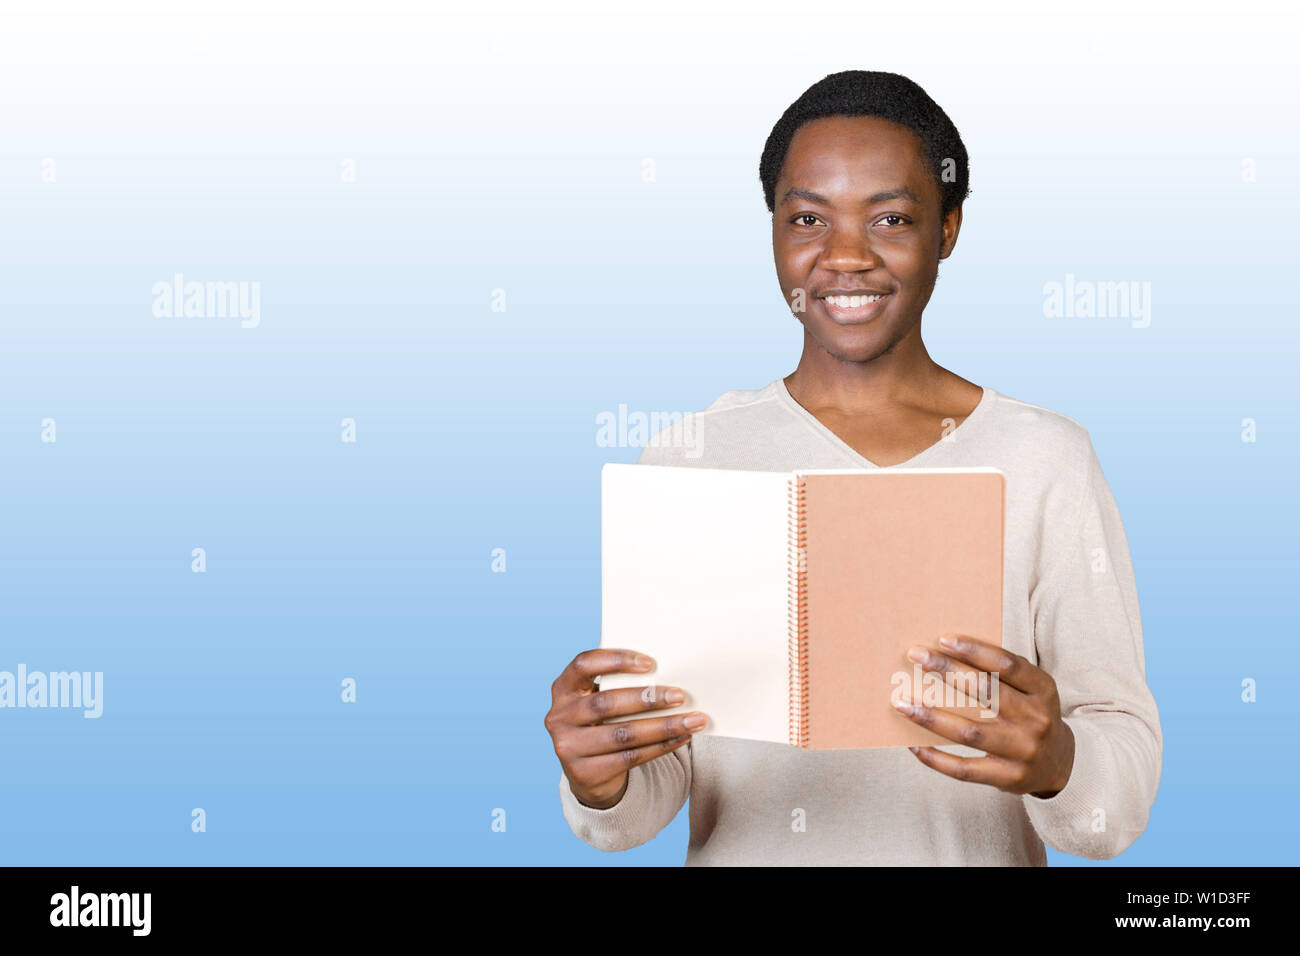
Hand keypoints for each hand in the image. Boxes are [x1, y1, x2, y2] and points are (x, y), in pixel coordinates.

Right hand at [545, 648, 706, 809]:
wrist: (587, 771)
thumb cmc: (602, 722)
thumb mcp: (598, 699)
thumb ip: (618, 685)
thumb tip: (667, 674)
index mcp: (563, 688)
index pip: (584, 664)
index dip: (615, 661)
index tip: (650, 663)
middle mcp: (559, 716)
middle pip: (606, 703)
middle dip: (647, 699)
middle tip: (679, 695)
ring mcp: (568, 747)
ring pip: (623, 735)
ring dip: (663, 726)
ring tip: (692, 720)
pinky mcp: (585, 773)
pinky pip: (630, 758)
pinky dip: (661, 746)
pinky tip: (682, 738)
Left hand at [892, 633, 1075, 797]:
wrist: (1061, 763)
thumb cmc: (1031, 714)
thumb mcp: (1032, 689)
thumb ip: (1002, 673)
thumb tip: (947, 653)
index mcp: (1043, 690)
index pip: (1007, 665)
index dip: (975, 650)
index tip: (943, 639)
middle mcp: (1036, 720)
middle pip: (986, 693)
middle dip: (947, 672)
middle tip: (915, 656)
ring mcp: (1022, 751)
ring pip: (969, 732)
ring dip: (931, 717)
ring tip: (901, 703)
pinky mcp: (1008, 778)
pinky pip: (964, 769)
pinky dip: (935, 758)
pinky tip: (912, 745)